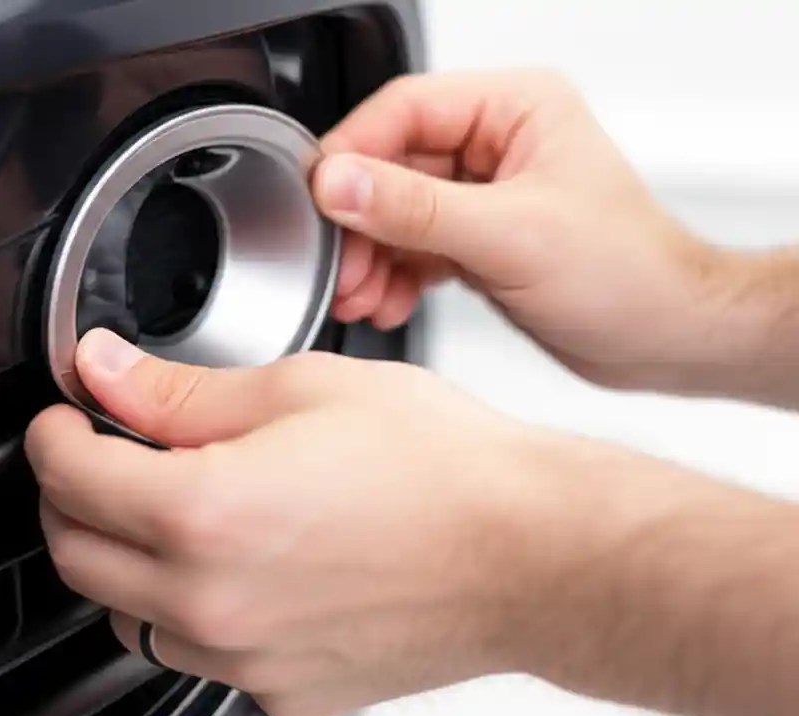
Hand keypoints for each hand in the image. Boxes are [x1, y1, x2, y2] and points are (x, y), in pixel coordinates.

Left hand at [25, 329, 583, 715]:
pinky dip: (195, 614)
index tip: (67, 419)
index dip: (53, 436)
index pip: (67, 478)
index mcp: (204, 514)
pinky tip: (241, 570)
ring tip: (175, 514)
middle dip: (72, 498)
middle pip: (76, 557)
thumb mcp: (298, 390)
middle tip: (105, 457)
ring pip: (127, 618)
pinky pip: (200, 659)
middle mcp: (212, 603)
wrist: (536, 552)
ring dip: (126, 562)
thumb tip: (104, 373)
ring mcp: (247, 660)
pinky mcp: (285, 695)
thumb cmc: (442, 467)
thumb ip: (178, 392)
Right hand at [310, 70, 739, 393]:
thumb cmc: (628, 275)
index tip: (319, 198)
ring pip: (393, 210)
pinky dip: (392, 276)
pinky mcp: (476, 237)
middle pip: (390, 164)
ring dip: (369, 257)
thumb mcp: (509, 236)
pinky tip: (386, 304)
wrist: (666, 339)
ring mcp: (484, 191)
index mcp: (515, 106)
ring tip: (359, 295)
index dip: (352, 152)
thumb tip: (338, 184)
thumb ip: (414, 209)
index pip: (404, 109)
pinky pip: (410, 246)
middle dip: (358, 223)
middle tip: (339, 265)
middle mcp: (496, 140)